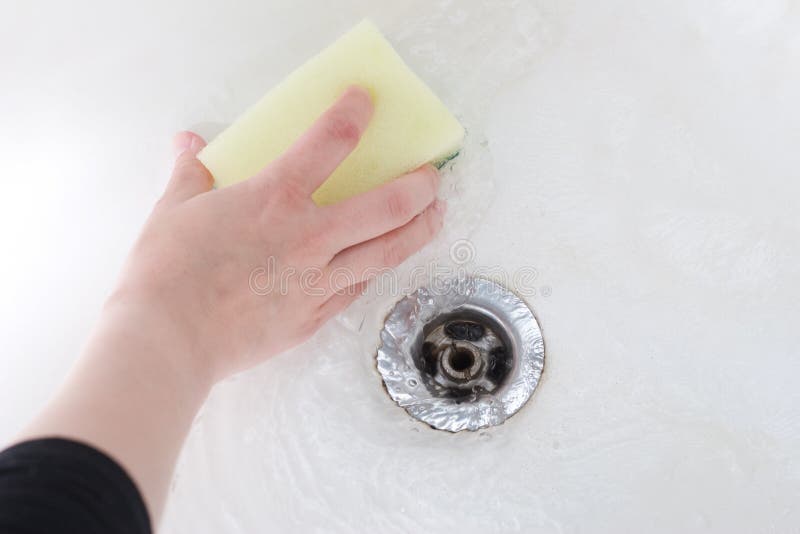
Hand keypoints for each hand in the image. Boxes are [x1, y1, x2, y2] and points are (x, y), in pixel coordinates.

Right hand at [112, 86, 444, 384]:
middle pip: (387, 206)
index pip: (329, 141)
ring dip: (420, 230)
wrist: (169, 339)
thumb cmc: (167, 272)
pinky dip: (374, 269)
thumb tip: (188, 143)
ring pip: (387, 252)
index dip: (352, 113)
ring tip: (436, 216)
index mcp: (275, 198)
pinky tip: (382, 262)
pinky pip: (357, 288)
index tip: (365, 101)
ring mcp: (318, 281)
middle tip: (432, 176)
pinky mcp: (315, 317)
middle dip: (420, 186)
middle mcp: (309, 237)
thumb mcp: (173, 209)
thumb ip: (190, 171)